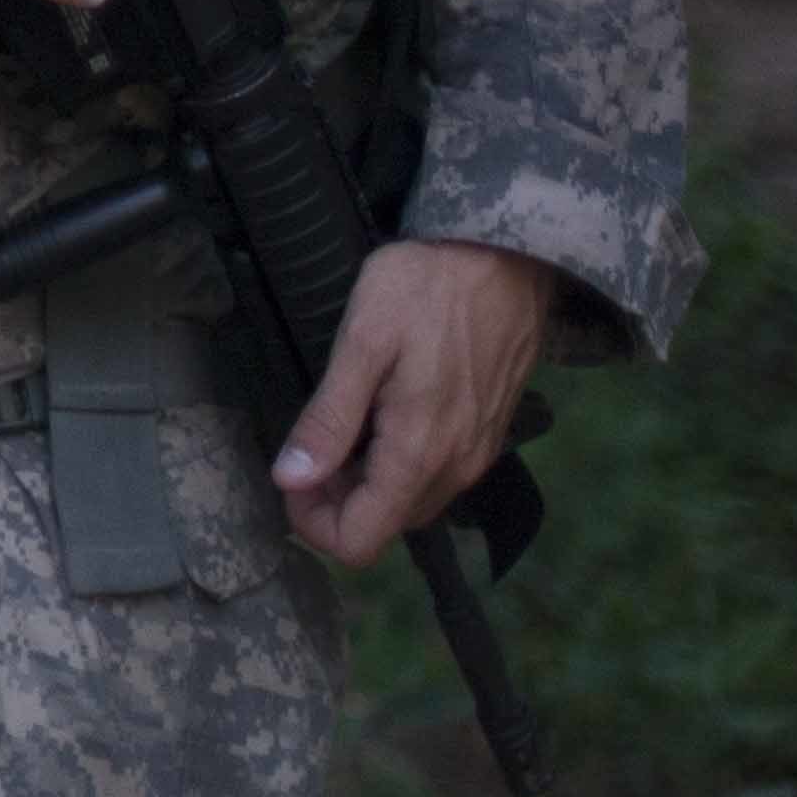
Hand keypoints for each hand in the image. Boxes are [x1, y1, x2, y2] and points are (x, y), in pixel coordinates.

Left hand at [273, 238, 554, 565]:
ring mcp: (477, 453)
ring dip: (366, 481)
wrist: (506, 253)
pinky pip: (435, 474)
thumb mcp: (362, 343)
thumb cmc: (427, 287)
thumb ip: (328, 420)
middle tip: (311, 441)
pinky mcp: (487, 433)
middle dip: (336, 500)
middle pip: (384, 526)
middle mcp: (456, 469)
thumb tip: (290, 481)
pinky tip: (381, 412)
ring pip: (409, 502)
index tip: (290, 477)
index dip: (312, 523)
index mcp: (419, 455)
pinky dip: (398, 462)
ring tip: (344, 421)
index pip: (359, 542)